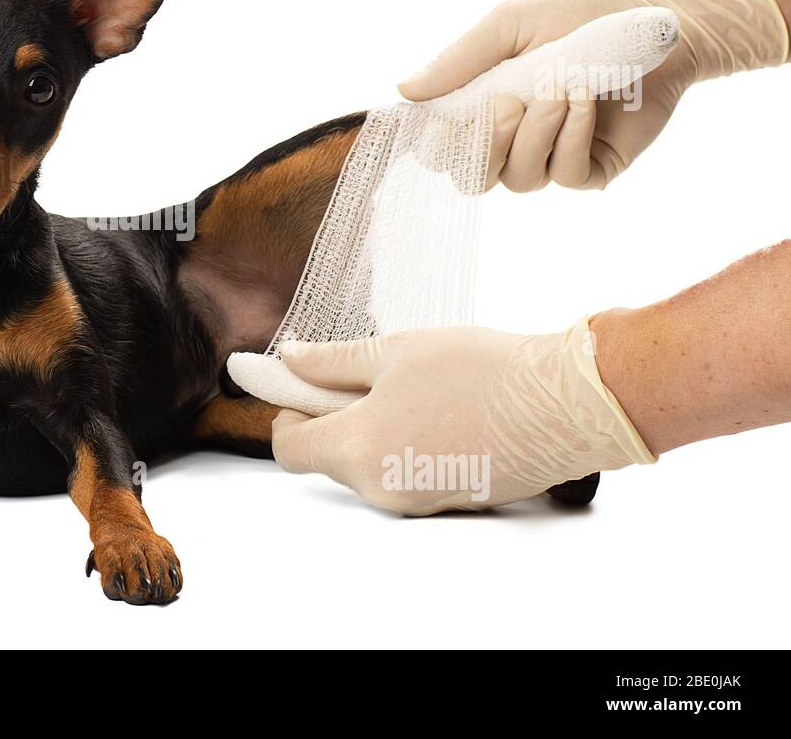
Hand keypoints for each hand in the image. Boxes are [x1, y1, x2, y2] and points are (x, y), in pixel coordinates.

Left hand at [270, 319, 655, 514]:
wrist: (563, 404)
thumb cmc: (480, 370)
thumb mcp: (395, 351)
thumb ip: (332, 362)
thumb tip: (289, 361)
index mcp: (357, 448)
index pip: (289, 448)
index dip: (290, 413)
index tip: (305, 387)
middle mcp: (380, 488)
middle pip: (331, 457)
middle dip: (338, 418)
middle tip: (368, 375)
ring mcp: (417, 501)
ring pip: (371, 464)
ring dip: (377, 430)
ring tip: (417, 389)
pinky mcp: (451, 502)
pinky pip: (409, 473)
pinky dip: (412, 445)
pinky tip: (445, 411)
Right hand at [401, 0, 788, 190]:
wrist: (660, 14)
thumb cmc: (584, 9)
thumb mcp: (510, 23)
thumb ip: (457, 61)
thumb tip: (404, 90)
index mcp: (484, 101)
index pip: (442, 147)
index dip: (437, 146)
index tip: (443, 124)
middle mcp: (515, 134)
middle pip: (472, 178)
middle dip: (483, 147)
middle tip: (505, 105)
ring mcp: (554, 152)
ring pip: (518, 179)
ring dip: (533, 135)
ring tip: (560, 91)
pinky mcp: (595, 166)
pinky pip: (566, 174)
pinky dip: (570, 138)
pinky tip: (585, 102)